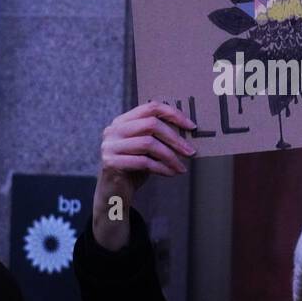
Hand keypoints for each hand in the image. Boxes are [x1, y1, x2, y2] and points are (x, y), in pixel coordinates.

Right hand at [92, 101, 197, 249]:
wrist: (114, 193)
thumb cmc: (134, 168)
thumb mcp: (147, 148)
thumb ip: (159, 136)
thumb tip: (187, 132)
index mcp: (123, 120)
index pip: (151, 107)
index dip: (173, 114)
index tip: (191, 126)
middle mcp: (114, 129)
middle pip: (151, 124)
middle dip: (175, 139)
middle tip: (190, 152)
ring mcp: (110, 145)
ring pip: (148, 143)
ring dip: (170, 156)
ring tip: (181, 167)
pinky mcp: (110, 162)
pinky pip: (143, 162)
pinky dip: (161, 168)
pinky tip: (171, 173)